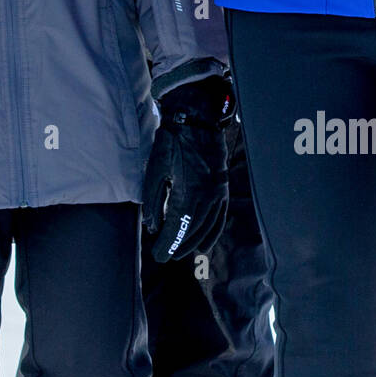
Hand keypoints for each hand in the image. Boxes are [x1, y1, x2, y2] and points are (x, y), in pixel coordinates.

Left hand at [142, 76, 231, 262]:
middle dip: (178, 246)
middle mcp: (206, 198)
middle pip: (192, 231)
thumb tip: (152, 226)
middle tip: (166, 256)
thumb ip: (154, 201)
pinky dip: (212, 233)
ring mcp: (217, 194)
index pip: (176, 229)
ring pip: (206, 227)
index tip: (158, 255)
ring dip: (193, 243)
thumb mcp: (156, 169)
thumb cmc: (172, 142)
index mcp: (187, 193)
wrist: (197, 120)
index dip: (167, 244)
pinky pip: (219, 218)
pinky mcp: (223, 189)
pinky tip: (205, 245)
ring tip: (181, 253)